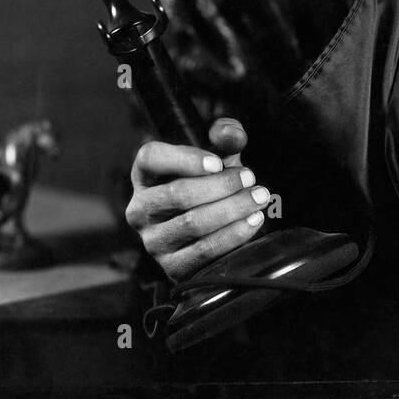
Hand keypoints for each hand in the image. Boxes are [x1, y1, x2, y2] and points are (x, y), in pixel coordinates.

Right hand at [125, 116, 269, 281]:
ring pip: (192, 222)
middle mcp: (140, 209)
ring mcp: (153, 240)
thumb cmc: (210, 189)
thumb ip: (225, 139)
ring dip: (232, 208)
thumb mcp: (218, 161)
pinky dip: (233, 234)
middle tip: (250, 177)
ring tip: (259, 196)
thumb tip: (230, 132)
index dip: (184, 158)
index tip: (217, 162)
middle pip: (177, 192)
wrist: (213, 236)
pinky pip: (204, 250)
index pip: (151, 158)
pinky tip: (253, 220)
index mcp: (144, 176)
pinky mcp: (171, 266)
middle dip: (220, 185)